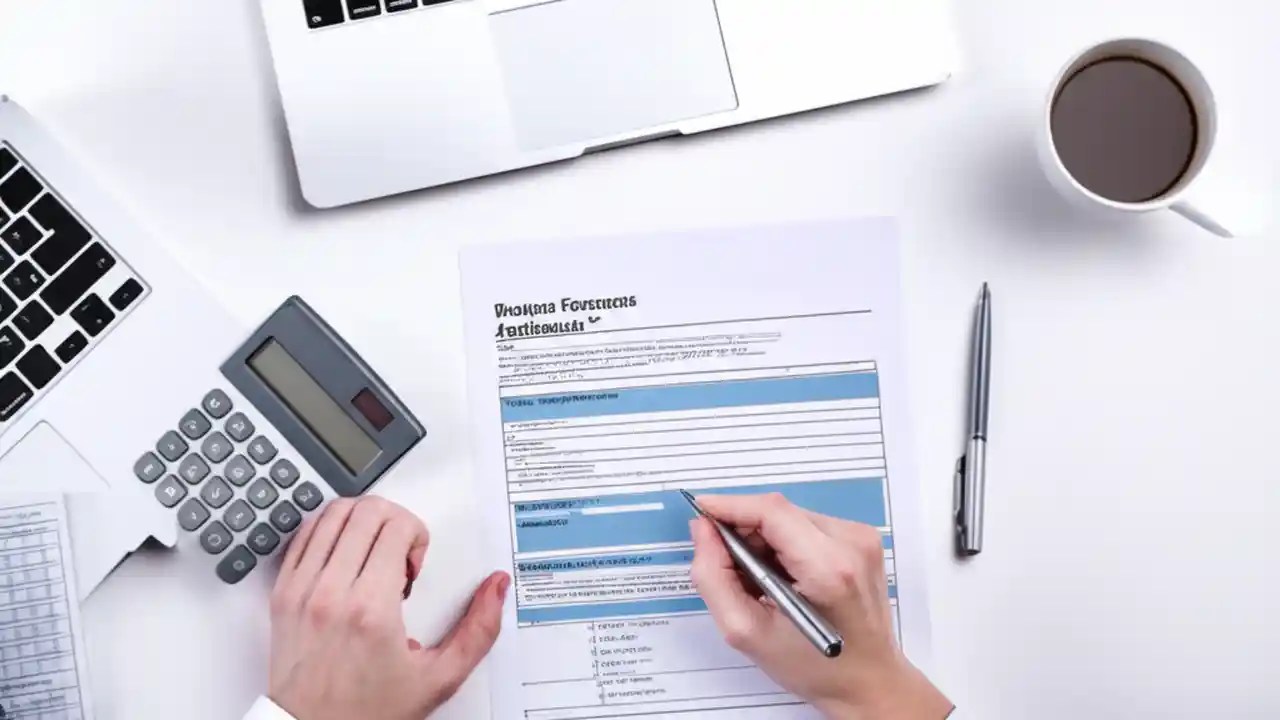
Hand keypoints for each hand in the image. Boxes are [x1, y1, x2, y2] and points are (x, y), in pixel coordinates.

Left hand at [266, 497, 509, 719]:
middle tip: (397, 555)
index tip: (414, 566)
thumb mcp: (438, 678)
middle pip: (366, 511)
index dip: (416, 535)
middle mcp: (331, 592)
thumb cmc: (367, 710)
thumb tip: (495, 588)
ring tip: (371, 554)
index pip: (396, 526)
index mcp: (371, 609)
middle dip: (393, 521)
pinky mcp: (282, 591)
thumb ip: (478, 631)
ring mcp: (301, 588)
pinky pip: (304, 534)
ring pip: (332, 514)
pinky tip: (344, 556)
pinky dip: (329, 532)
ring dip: (361, 522)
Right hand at [689, 493, 950, 719]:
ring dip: (764, 539)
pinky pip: (807, 525)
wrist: (869, 681)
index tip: (701, 511)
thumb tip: (703, 531)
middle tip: (728, 565)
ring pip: (791, 517)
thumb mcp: (748, 632)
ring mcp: (860, 538)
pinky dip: (785, 543)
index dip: (730, 506)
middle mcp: (850, 543)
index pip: (770, 512)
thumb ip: (714, 577)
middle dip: (744, 529)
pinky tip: (783, 577)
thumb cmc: (815, 667)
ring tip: (760, 581)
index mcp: (828, 568)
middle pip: (779, 512)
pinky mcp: (861, 539)